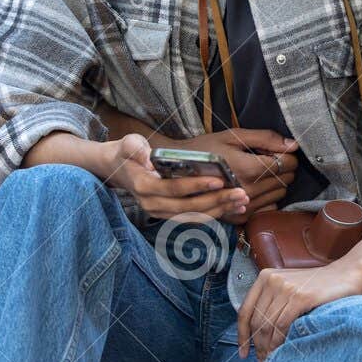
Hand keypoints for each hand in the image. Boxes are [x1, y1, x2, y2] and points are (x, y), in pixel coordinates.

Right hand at [104, 134, 247, 220]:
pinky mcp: (169, 216)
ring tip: (242, 201)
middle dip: (216, 201)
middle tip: (240, 193)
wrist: (119, 169)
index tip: (218, 180)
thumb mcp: (128, 143)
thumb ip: (135, 148)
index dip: (196, 186)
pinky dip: (214, 214)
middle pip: (188, 207)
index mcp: (144, 187)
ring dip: (220, 210)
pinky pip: (194, 218)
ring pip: (194, 216)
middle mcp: (152, 205)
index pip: (174, 189)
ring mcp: (160, 213)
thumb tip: (146, 157)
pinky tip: (233, 208)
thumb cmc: (128, 153)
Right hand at [173, 128, 299, 220]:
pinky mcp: (239, 216)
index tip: (275, 150)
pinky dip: (267, 198)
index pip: (287, 163)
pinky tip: (253, 187)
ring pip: (280, 195)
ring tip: (256, 171)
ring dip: (275, 182)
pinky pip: (268, 208)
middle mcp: (248, 191)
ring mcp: (243, 206)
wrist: (179, 171)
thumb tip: (294, 144)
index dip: (286, 154)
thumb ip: (266, 138)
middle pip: (285, 180)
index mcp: (247, 168)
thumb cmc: (207, 149)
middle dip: (282, 167)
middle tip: (265, 158)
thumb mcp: (234, 136)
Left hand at [238, 260, 361, 360]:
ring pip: (268, 325)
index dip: (242, 334)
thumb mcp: (289, 287)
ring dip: (267, 347)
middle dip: (257, 346)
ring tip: (270, 361)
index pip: (245, 311)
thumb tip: (257, 334)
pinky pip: (282, 325)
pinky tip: (281, 352)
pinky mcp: (300, 297)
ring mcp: (286, 288)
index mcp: (265, 277)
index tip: (243, 352)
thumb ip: (272, 302)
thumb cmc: (319, 286)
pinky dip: (279, 342)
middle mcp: (272, 280)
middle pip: (256, 321)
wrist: (346, 275)